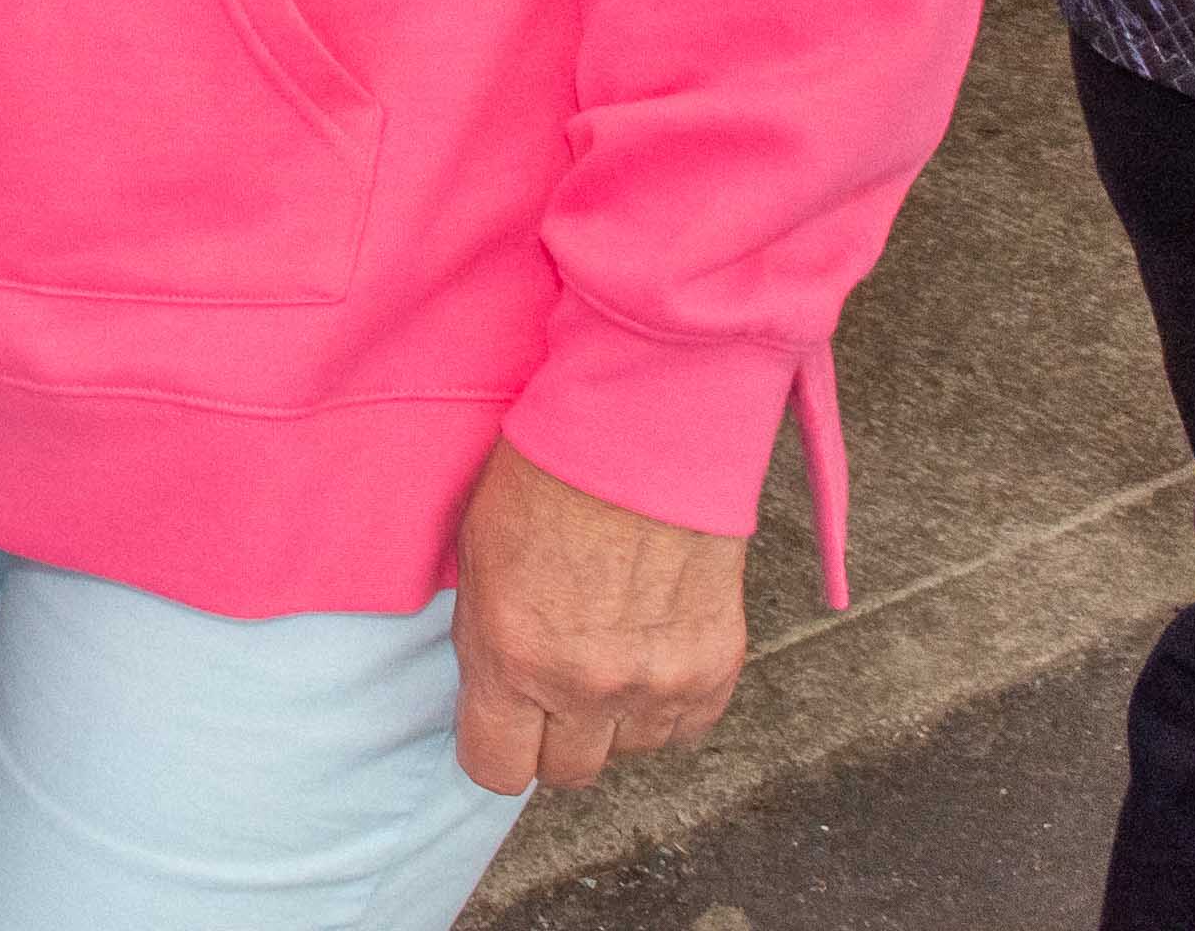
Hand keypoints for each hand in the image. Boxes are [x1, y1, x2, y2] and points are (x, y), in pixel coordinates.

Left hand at [447, 439, 752, 793]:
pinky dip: (670, 701)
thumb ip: (487, 641)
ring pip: (631, 751)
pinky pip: (688, 727)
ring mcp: (655, 681)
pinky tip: (653, 649)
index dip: (495, 745)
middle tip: (555, 681)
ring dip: (616, 717)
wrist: (642, 424)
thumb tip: (494, 692)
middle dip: (554, 734)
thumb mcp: (478, 556)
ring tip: (609, 651)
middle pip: (566, 771)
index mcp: (510, 657)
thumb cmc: (547, 471)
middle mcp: (584, 685)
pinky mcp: (715, 666)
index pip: (496, 769)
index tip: (501, 720)